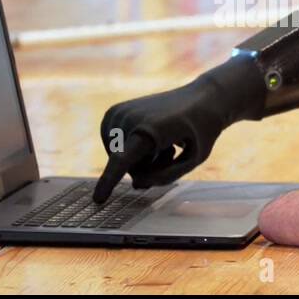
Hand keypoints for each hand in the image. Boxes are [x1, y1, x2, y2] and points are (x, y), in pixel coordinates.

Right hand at [93, 57, 265, 202]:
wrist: (200, 98)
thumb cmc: (201, 131)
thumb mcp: (194, 159)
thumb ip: (166, 177)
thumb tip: (136, 184)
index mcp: (151, 129)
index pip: (123, 160)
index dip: (109, 181)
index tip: (97, 200)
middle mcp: (129, 118)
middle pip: (127, 167)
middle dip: (146, 167)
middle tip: (169, 149)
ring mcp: (118, 112)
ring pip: (119, 159)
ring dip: (141, 158)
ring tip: (162, 141)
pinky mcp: (113, 112)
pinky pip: (115, 148)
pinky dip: (131, 148)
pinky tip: (151, 137)